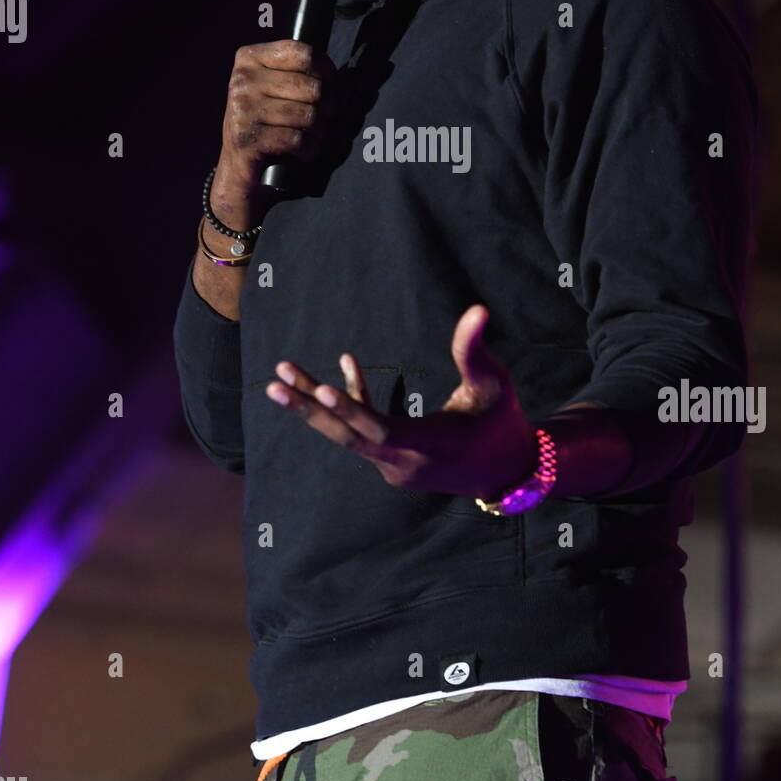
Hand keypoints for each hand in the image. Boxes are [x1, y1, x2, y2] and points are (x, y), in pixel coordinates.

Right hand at [220, 39, 338, 194]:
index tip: (330, 82)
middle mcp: (242, 80)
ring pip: (309, 115)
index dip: (326, 68)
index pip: (302, 53)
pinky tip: (303, 151)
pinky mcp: (248, 139)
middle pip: (313, 87)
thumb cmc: (264, 118)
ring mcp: (243, 110)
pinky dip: (309, 149)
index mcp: (248, 58)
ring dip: (320, 130)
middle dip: (328, 106)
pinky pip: (298, 140)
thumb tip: (332, 75)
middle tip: (325, 117)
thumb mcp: (271, 84)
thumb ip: (295, 70)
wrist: (237, 162)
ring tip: (313, 135)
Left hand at [265, 305, 539, 499]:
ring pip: (348, 435)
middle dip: (310, 409)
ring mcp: (395, 466)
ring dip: (315, 407)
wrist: (506, 471)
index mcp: (432, 443)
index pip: (382, 430)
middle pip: (349, 436)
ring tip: (279, 380)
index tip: (323, 390)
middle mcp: (405, 461)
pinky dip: (352, 405)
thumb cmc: (501, 421)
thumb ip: (474, 350)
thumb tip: (478, 309)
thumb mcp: (492, 384)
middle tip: (274, 384)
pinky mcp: (391, 463)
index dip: (353, 410)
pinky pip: (362, 433)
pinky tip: (342, 371)